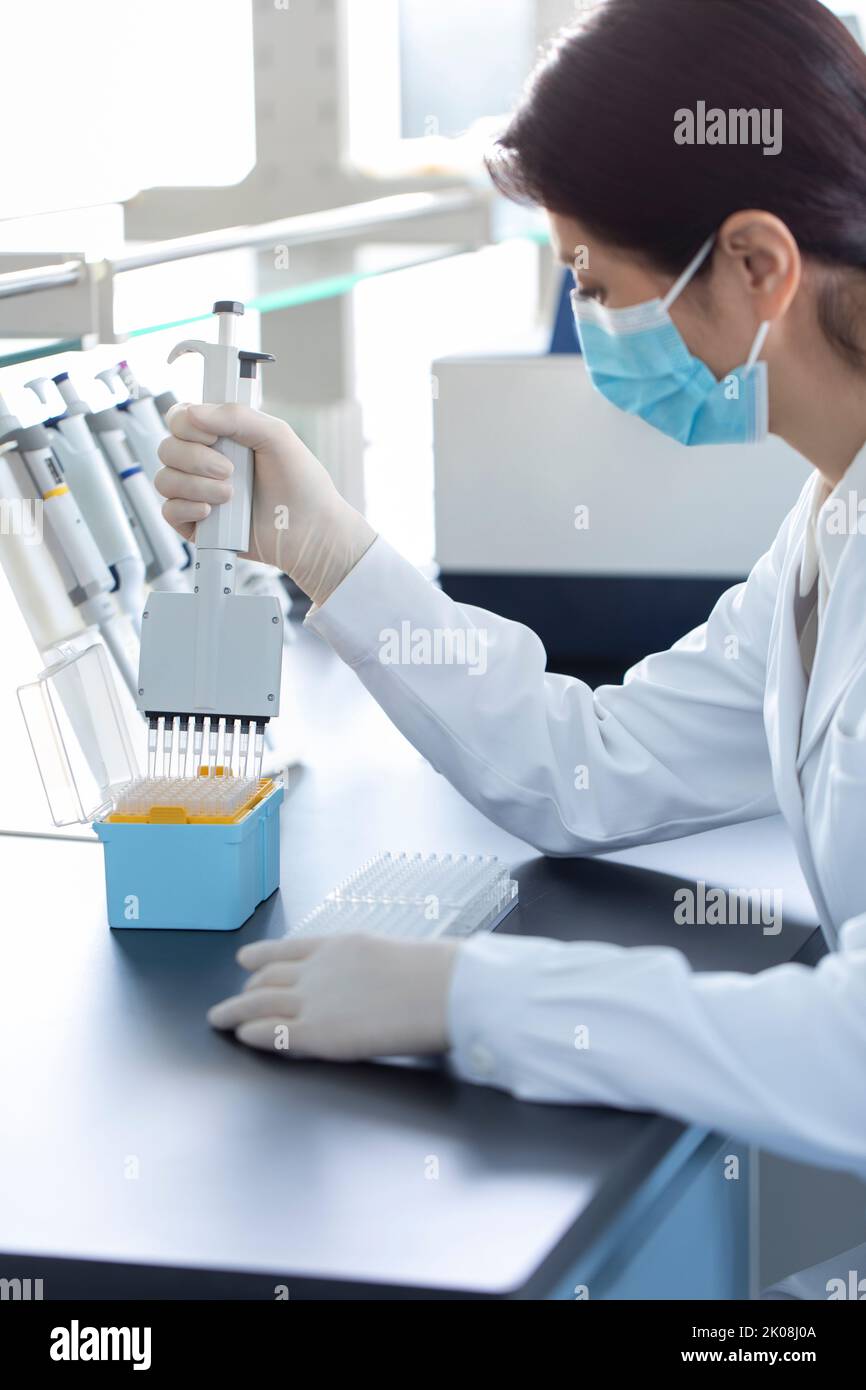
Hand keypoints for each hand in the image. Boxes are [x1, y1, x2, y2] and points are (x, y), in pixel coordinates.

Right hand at [155, 402, 375, 604]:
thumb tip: (193, 412)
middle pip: (168, 449)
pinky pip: (169, 511)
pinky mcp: (197, 524)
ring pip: (165, 480)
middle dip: (195, 459)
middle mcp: (205, 462)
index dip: (186, 424)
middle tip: (229, 470)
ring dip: (196, 486)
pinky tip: (212, 512)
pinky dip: (187, 509)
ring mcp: (199, 493)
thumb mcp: (276, 435)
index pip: (180, 418)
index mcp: (222, 436)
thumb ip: (237, 415)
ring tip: (229, 495)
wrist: (311, 531)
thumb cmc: (302, 484)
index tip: (212, 436)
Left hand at [207, 933, 458, 1060]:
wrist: (442, 989)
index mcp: (340, 945)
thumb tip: (374, 975)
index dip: (262, 956)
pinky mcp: (318, 1034)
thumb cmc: (436, 973)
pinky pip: (275, 1032)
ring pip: (261, 1004)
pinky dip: (254, 1033)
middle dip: (247, 989)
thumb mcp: (391, 953)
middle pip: (268, 978)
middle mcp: (319, 970)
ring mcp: (315, 1001)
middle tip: (232, 999)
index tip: (245, 959)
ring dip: (236, 1011)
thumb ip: (369, 964)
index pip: (289, 949)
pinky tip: (243, 1036)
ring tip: (220, 1019)